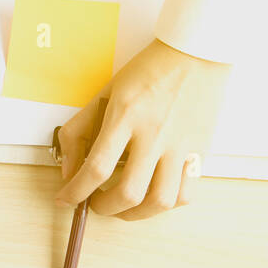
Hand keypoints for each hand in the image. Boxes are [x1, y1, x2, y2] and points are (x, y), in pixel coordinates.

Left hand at [54, 40, 231, 219]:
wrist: (197, 52)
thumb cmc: (150, 70)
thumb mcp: (105, 93)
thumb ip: (79, 130)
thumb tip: (68, 169)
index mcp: (126, 115)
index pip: (96, 167)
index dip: (76, 192)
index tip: (66, 199)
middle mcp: (154, 133)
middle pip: (128, 193)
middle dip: (104, 208)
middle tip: (96, 204)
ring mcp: (181, 145)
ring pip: (160, 201)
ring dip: (136, 215)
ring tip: (124, 207)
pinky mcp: (201, 150)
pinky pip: (186, 193)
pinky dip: (166, 203)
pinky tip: (153, 194)